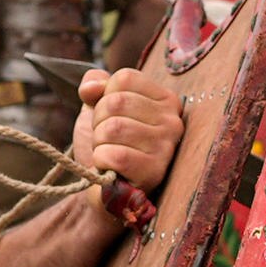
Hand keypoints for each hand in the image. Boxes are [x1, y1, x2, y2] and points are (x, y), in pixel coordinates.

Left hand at [69, 65, 179, 191]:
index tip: (109, 117)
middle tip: (106, 140)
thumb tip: (92, 87)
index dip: (103, 97)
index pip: (124, 78)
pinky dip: (100, 161)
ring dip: (99, 143)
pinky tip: (109, 168)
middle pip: (116, 102)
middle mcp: (173, 121)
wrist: (103, 189)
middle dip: (98, 122)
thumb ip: (95, 85)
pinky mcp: (154, 172)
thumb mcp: (98, 107)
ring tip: (109, 153)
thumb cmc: (106, 144)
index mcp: (165, 100)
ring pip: (113, 128)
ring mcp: (166, 148)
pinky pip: (114, 155)